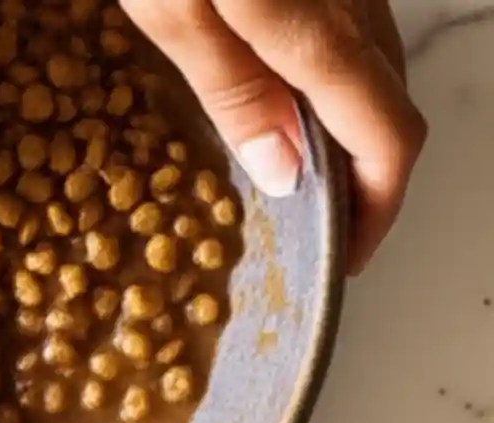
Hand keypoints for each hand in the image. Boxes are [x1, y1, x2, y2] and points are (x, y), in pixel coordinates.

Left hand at [120, 0, 426, 274]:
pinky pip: (349, 36)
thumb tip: (284, 173)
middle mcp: (357, 1)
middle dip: (360, 181)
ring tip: (289, 177)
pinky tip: (279, 101)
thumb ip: (231, 85)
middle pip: (388, 110)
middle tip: (307, 231)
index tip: (341, 258)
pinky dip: (330, 84)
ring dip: (345, 131)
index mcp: (319, 30)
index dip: (374, 210)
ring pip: (373, 73)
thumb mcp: (174, 9)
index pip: (386, 139)